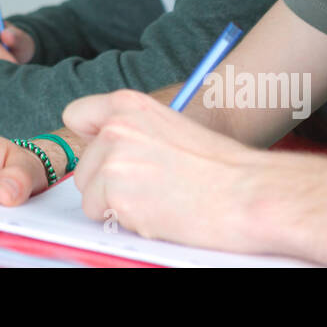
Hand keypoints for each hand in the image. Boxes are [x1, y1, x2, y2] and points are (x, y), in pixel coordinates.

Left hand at [64, 89, 269, 251]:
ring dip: (117, 205)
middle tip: (152, 187)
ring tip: (158, 200)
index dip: (89, 141)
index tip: (102, 156)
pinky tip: (158, 213)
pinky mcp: (115, 196)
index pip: (77, 115)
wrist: (249, 193)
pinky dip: (126, 222)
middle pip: (84, 166)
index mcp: (129, 104)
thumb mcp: (170, 128)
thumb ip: (132, 131)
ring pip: (90, 196)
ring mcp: (112, 162)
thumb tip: (104, 147)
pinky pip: (103, 217)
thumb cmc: (222, 167)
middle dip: (107, 183)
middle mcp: (115, 128)